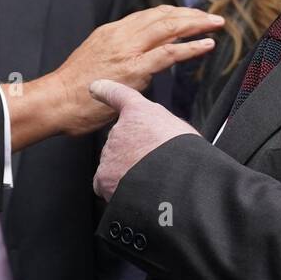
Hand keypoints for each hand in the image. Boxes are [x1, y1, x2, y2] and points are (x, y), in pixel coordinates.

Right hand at [9, 5, 221, 147]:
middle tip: (211, 17)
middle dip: (191, 15)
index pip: (149, 16)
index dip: (174, 14)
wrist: (55, 101)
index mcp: (112, 32)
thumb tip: (135, 64)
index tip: (191, 17)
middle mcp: (121, 35)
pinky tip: (206, 45)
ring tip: (215, 25)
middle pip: (163, 16)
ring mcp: (128, 51)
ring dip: (196, 24)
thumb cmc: (71, 91)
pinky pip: (169, 53)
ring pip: (169, 28)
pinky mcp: (134, 69)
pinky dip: (191, 47)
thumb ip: (116, 57)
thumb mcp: (95, 62)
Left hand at [89, 79, 200, 200]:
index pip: (117, 95)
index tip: (95, 88)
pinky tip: (132, 192)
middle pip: (121, 140)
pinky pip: (105, 183)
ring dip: (126, 171)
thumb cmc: (185, 156)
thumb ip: (160, 130)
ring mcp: (110, 153)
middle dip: (133, 152)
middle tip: (153, 164)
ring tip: (148, 180)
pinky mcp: (104, 176)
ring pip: (114, 162)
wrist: (177, 180)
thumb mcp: (179, 131)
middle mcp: (120, 129)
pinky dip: (114, 188)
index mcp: (140, 112)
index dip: (105, 90)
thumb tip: (157, 142)